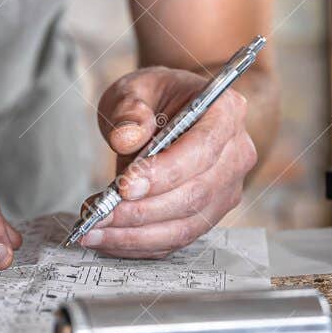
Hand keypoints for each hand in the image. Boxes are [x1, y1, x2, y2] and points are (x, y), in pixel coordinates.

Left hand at [83, 66, 256, 257]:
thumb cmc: (154, 97)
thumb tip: (127, 138)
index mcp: (226, 111)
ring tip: (95, 229)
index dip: (164, 173)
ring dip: (137, 234)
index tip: (125, 185)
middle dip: (142, 211)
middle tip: (100, 214)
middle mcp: (236, 153)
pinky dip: (141, 244)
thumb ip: (128, 109)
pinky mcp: (210, 213)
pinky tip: (108, 238)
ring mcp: (227, 188)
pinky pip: (177, 238)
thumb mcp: (134, 88)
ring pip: (186, 225)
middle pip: (195, 194)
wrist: (168, 111)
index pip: (202, 149)